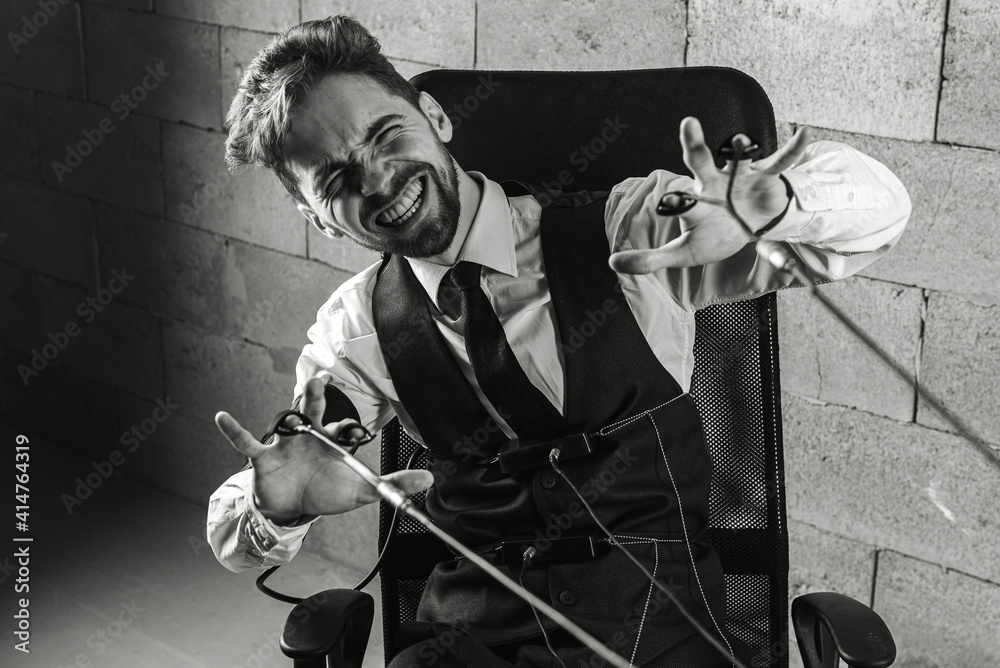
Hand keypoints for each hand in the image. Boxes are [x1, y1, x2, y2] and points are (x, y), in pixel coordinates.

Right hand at [215, 377, 433, 524]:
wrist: (291, 509)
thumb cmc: (325, 492)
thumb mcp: (362, 490)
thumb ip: (394, 484)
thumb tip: (430, 480)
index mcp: (331, 441)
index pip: (342, 428)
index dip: (347, 428)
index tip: (355, 430)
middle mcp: (308, 436)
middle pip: (312, 411)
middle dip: (315, 395)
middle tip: (320, 379)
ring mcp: (285, 445)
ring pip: (285, 424)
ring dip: (288, 414)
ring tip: (290, 396)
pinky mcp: (263, 458)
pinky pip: (245, 443)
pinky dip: (233, 431)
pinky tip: (221, 417)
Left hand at [609, 117, 809, 273]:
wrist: (751, 230)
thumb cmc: (714, 236)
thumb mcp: (683, 253)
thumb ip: (649, 259)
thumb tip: (612, 263)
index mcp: (696, 201)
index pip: (683, 201)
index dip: (677, 204)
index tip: (668, 204)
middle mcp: (716, 183)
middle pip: (702, 163)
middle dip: (695, 146)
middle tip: (687, 124)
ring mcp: (742, 179)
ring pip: (740, 159)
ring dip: (742, 150)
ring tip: (740, 140)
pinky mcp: (768, 180)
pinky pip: (781, 163)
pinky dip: (793, 150)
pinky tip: (804, 133)